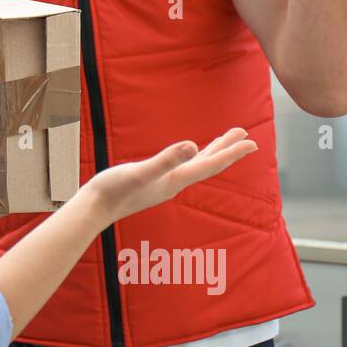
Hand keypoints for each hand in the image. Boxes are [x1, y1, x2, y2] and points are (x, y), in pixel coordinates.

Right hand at [86, 127, 257, 223]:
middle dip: (227, 150)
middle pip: (208, 165)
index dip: (232, 152)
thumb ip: (167, 160)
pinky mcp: (153, 184)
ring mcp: (164, 185)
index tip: (252, 142)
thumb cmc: (113, 190)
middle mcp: (174, 183)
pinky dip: (192, 159)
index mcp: (175, 179)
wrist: (94, 209)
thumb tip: (193, 146)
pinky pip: (181, 168)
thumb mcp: (141, 171)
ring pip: (196, 167)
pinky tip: (187, 157)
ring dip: (212, 153)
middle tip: (247, 137)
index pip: (210, 164)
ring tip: (223, 142)